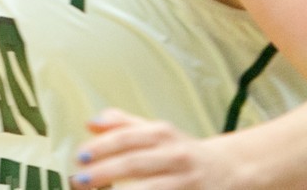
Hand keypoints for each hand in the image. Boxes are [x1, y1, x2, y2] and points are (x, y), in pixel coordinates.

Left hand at [72, 108, 242, 189]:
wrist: (227, 169)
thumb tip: (91, 123)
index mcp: (163, 134)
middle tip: (79, 181)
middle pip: (135, 163)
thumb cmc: (182, 151)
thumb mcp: (157, 132)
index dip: (102, 147)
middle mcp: (175, 156)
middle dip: (104, 172)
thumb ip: (123, 125)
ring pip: (151, 188)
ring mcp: (185, 181)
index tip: (80, 157)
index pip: (127, 137)